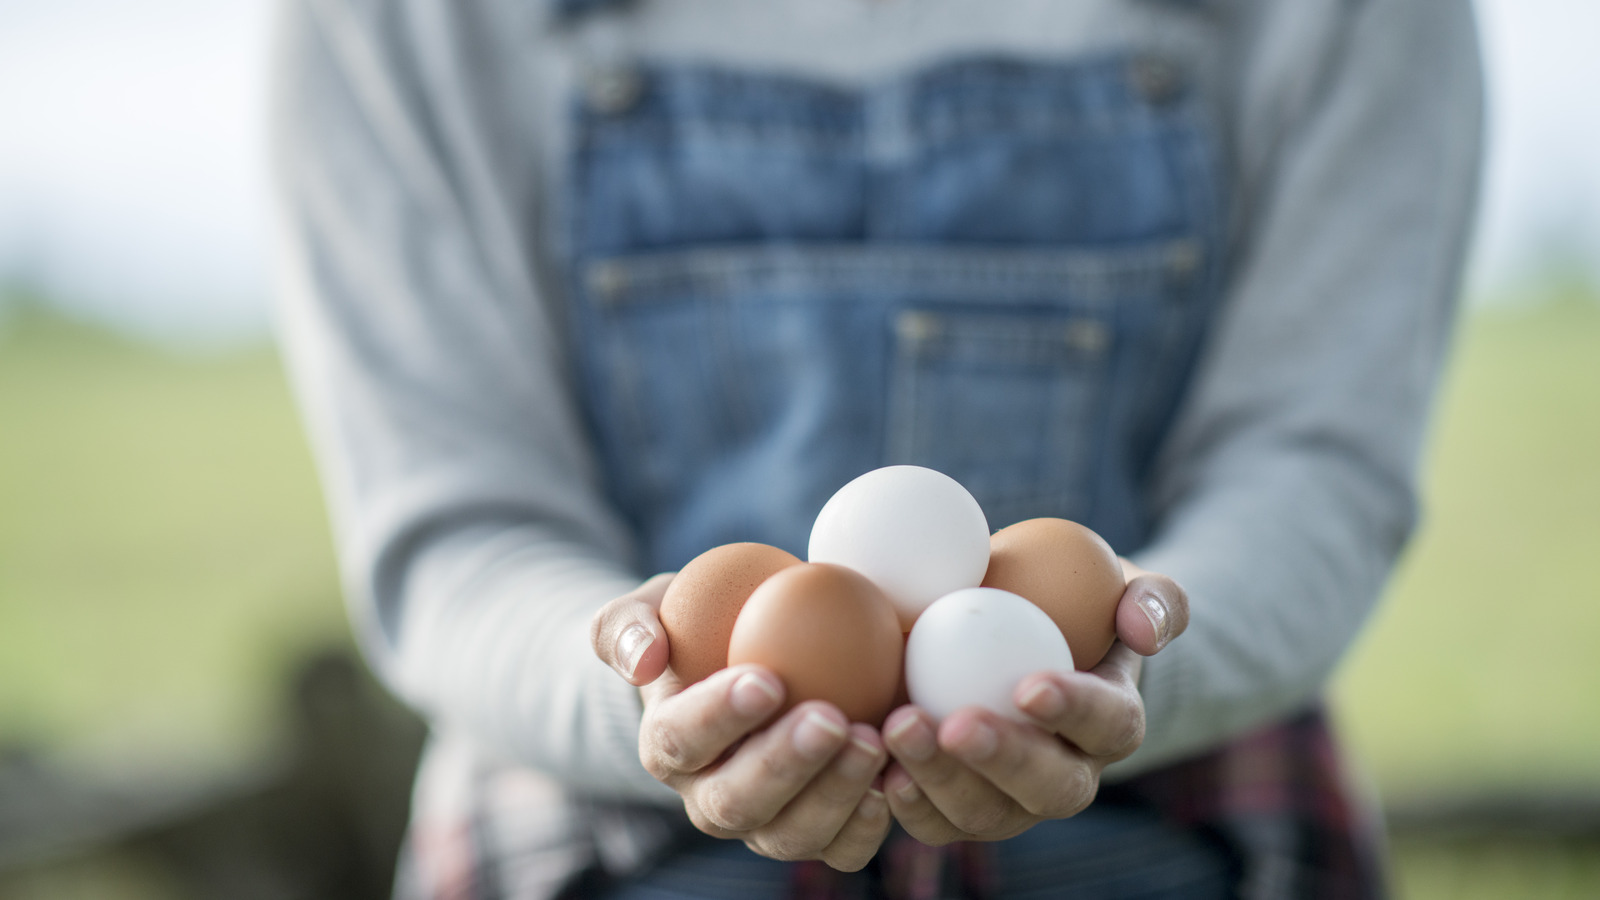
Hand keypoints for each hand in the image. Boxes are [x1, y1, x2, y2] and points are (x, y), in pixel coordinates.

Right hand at [590, 575, 892, 870]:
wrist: (755, 655)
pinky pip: (839, 850)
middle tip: (830, 718)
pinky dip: (865, 827)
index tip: (767, 679)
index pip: (681, 739)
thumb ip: (630, 624)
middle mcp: (709, 798)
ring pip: (789, 835)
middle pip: (735, 801)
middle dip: (784, 765)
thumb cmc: (705, 624)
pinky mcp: (817, 833)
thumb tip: (643, 661)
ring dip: (832, 795)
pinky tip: (892, 783)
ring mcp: (764, 824)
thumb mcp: (657, 606)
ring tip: (872, 741)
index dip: (719, 716)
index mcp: (667, 747)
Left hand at [880, 566, 1188, 844]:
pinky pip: (935, 822)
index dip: (1074, 711)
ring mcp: (1012, 802)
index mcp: (1113, 721)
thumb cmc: (1071, 603)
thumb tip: (1144, 631)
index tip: (1028, 686)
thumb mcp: (1120, 583)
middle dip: (1003, 762)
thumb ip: (1152, 597)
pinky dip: (904, 800)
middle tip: (954, 724)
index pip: (1108, 724)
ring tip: (897, 730)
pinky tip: (875, 766)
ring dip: (940, 779)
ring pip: (986, 814)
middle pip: (1049, 788)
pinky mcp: (957, 811)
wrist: (1012, 636)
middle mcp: (1069, 775)